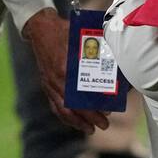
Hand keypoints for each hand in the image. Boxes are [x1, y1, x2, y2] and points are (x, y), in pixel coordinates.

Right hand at [23, 8, 109, 134]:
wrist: (41, 28)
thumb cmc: (65, 31)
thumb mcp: (84, 38)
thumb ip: (99, 52)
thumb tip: (117, 63)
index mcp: (67, 68)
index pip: (82, 94)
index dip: (94, 106)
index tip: (107, 111)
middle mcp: (57, 79)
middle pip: (73, 106)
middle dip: (90, 118)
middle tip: (104, 125)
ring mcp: (49, 84)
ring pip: (63, 109)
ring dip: (77, 122)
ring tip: (90, 129)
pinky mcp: (46, 85)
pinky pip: (54, 105)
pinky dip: (64, 116)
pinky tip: (73, 122)